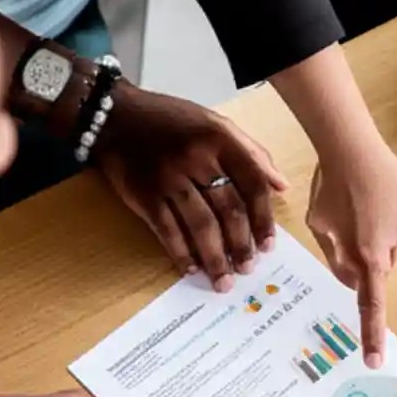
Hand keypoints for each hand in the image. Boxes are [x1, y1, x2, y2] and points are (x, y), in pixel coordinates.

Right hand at [96, 84, 288, 290]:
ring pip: (201, 225)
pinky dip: (181, 253)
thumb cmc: (172, 121)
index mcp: (220, 139)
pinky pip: (168, 230)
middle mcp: (197, 158)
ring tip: (222, 280)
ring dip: (214, 257)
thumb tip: (281, 186)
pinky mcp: (145, 195)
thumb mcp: (216, 123)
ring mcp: (169, 178)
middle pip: (229, 210)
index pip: (253, 184)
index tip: (267, 245)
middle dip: (240, 245)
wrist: (115, 116)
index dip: (263, 218)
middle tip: (246, 269)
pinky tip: (190, 269)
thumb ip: (252, 152)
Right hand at [306, 142, 396, 367]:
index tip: (372, 361)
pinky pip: (331, 241)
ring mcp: (325, 239)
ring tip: (372, 218)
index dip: (373, 335)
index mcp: (372, 257)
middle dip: (376, 269)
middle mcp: (345, 254)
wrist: (348, 147)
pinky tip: (352, 207)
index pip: (373, 306)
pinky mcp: (313, 223)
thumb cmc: (390, 182)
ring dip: (360, 254)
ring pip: (346, 262)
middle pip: (362, 279)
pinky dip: (343, 233)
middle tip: (391, 236)